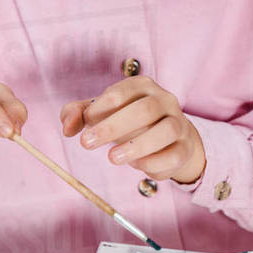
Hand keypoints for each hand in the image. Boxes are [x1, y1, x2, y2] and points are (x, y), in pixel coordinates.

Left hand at [60, 75, 205, 183]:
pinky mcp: (185, 148)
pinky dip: (154, 163)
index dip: (100, 107)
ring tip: (112, 158)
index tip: (85, 122)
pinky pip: (174, 155)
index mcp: (142, 86)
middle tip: (86, 143)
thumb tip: (67, 128)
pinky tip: (136, 166)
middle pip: (145, 109)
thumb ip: (79, 114)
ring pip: (166, 130)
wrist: (169, 139)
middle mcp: (165, 100)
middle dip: (113, 127)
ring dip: (138, 146)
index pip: (122, 92)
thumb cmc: (129, 122)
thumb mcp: (102, 113)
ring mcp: (179, 123)